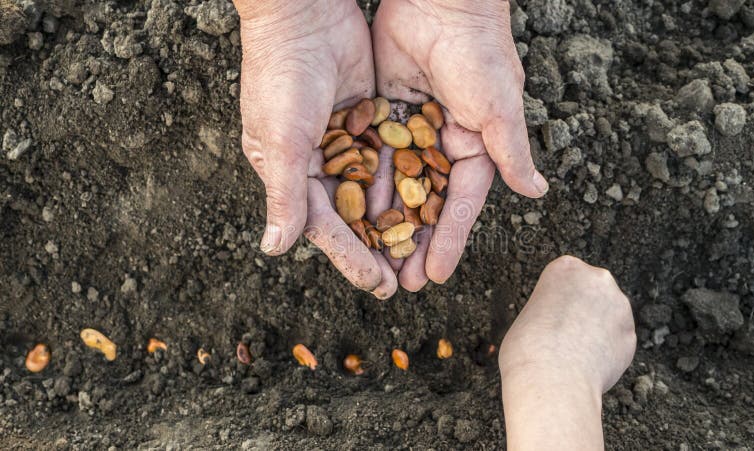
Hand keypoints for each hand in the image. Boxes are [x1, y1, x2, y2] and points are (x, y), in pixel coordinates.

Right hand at [235, 0, 396, 297]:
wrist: (305, 12)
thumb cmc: (282, 76)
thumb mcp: (282, 140)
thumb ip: (286, 194)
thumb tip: (274, 249)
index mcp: (288, 171)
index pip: (324, 226)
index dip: (352, 257)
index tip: (379, 285)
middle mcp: (314, 160)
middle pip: (351, 214)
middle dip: (377, 247)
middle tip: (405, 281)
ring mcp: (342, 138)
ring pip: (373, 187)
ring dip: (395, 217)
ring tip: (420, 250)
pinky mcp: (365, 116)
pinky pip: (387, 155)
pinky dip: (404, 177)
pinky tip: (427, 201)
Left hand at [371, 0, 549, 290]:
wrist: (441, 1)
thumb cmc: (479, 53)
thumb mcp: (499, 108)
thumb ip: (511, 153)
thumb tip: (537, 193)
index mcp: (476, 146)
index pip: (460, 205)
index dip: (448, 241)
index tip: (436, 275)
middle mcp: (443, 143)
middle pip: (425, 202)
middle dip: (413, 242)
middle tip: (400, 282)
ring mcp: (412, 129)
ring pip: (395, 184)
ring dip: (385, 221)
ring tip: (373, 260)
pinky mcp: (384, 111)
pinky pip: (372, 154)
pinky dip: (363, 181)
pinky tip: (351, 214)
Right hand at [498, 256, 635, 449]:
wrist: (552, 379)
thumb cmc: (528, 349)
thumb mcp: (527, 315)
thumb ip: (549, 310)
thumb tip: (560, 326)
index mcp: (566, 268)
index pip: (566, 277)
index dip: (557, 300)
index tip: (550, 316)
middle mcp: (597, 279)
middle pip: (592, 291)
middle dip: (583, 309)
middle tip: (565, 334)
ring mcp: (619, 306)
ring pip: (608, 315)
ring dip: (597, 330)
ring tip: (576, 353)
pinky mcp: (630, 334)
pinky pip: (617, 341)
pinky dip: (607, 352)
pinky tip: (590, 364)